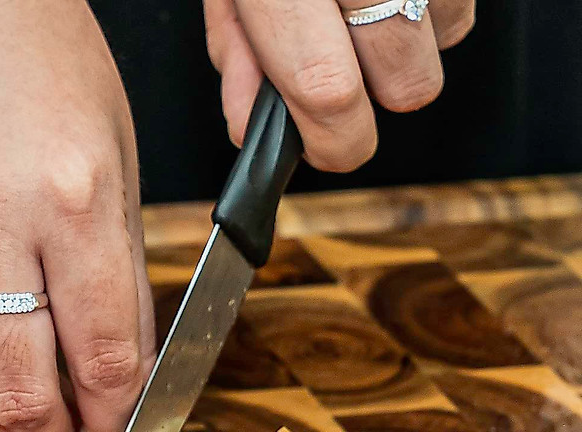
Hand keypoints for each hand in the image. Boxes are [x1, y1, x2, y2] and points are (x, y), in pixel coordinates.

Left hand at [204, 0, 474, 170]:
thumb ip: (236, 54)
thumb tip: (252, 127)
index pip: (328, 93)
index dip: (333, 142)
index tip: (325, 149)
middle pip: (408, 84)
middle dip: (377, 101)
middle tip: (341, 71)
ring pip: (446, 40)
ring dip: (410, 46)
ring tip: (364, 13)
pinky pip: (463, 2)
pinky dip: (433, 6)